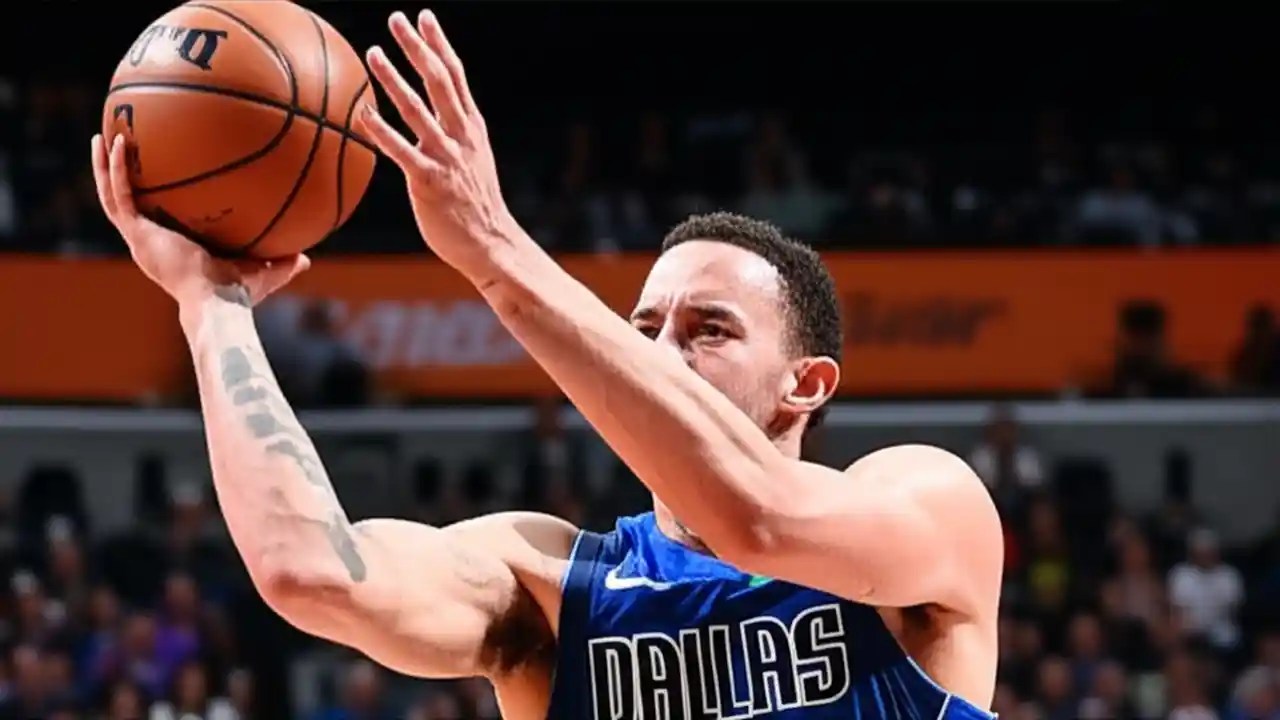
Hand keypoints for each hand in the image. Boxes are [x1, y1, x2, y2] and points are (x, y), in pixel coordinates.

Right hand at [91, 134, 308, 308]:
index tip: (156, 175)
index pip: (157, 219)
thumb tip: (306, 257)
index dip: (152, 198)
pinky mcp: (138, 234)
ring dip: (105, 165)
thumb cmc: (237, 294)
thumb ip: (282, 262)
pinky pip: (120, 194)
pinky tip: (117, 141)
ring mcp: (140, 238)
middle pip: (125, 202)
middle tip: (118, 143)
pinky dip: (116, 168)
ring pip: (111, 194)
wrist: (218, 302)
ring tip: (103, 135)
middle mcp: (151, 243)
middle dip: (118, 174)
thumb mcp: (263, 271)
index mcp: (171, 250)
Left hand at [357, 11, 520, 279]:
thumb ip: (452, 136)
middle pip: (439, 81)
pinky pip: (402, 150)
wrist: (491, 243)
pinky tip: (363, 112)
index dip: (439, 44)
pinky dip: (382, 129)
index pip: (455, 75)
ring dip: (394, 78)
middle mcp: (461, 136)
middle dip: (418, 47)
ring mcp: (446, 158)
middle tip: (397, 19)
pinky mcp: (429, 182)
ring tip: (374, 52)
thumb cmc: (475, 205)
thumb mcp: (472, 160)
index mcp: (471, 128)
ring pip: (418, 109)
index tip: (424, 17)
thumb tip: (425, 119)